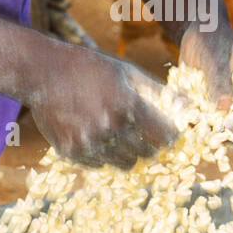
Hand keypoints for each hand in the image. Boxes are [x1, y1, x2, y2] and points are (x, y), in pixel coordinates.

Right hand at [27, 42, 178, 168]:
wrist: (42, 72)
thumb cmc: (90, 67)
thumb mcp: (128, 72)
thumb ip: (159, 92)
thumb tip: (190, 107)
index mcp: (128, 105)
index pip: (165, 137)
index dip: (169, 135)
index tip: (166, 131)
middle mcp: (109, 128)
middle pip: (147, 155)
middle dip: (149, 145)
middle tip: (141, 131)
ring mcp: (88, 143)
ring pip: (125, 164)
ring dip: (127, 152)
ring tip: (117, 131)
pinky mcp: (71, 152)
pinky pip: (100, 165)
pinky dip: (104, 155)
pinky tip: (96, 133)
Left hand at [179, 25, 232, 138]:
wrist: (197, 32)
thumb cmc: (208, 37)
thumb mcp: (213, 56)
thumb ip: (218, 79)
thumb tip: (225, 107)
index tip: (222, 130)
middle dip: (227, 135)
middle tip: (205, 138)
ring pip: (229, 127)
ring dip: (213, 134)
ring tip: (193, 133)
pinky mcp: (218, 105)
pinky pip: (212, 122)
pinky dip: (200, 126)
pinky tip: (185, 124)